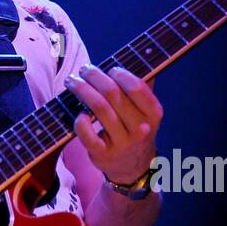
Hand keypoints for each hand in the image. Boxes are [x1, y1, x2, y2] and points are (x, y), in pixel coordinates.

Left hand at [63, 64, 162, 185]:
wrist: (133, 168)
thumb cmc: (136, 130)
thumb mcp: (147, 112)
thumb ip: (143, 88)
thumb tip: (138, 57)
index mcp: (154, 114)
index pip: (137, 87)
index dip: (120, 73)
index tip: (109, 68)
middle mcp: (140, 129)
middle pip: (113, 94)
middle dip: (94, 76)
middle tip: (84, 70)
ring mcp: (122, 143)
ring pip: (99, 109)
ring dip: (82, 90)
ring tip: (72, 82)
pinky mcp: (103, 154)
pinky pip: (87, 134)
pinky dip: (79, 120)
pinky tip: (77, 113)